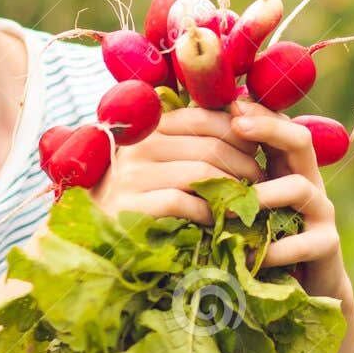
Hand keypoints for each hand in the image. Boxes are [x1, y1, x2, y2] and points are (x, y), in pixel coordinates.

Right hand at [93, 107, 263, 226]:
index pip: (203, 117)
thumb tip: (240, 122)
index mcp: (149, 128)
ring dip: (233, 188)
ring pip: (202, 171)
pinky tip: (216, 220)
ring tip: (246, 202)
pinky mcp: (131, 207)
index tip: (256, 152)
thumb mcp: (159, 162)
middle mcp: (139, 146)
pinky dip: (208, 212)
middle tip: (258, 182)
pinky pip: (184, 202)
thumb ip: (191, 143)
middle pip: (210, 145)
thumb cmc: (138, 197)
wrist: (95, 235)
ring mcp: (132, 175)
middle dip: (245, 164)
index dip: (238, 133)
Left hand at [228, 98, 349, 300]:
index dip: (259, 114)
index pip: (280, 127)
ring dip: (263, 195)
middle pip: (301, 142)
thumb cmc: (263, 244)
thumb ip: (229, 181)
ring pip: (300, 188)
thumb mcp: (246, 209)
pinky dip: (275, 249)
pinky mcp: (327, 246)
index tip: (231, 105)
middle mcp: (310, 184)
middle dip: (270, 130)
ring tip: (228, 209)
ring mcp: (321, 214)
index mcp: (288, 170)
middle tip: (237, 128)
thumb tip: (186, 150)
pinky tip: (249, 257)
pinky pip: (304, 242)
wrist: (305, 290)